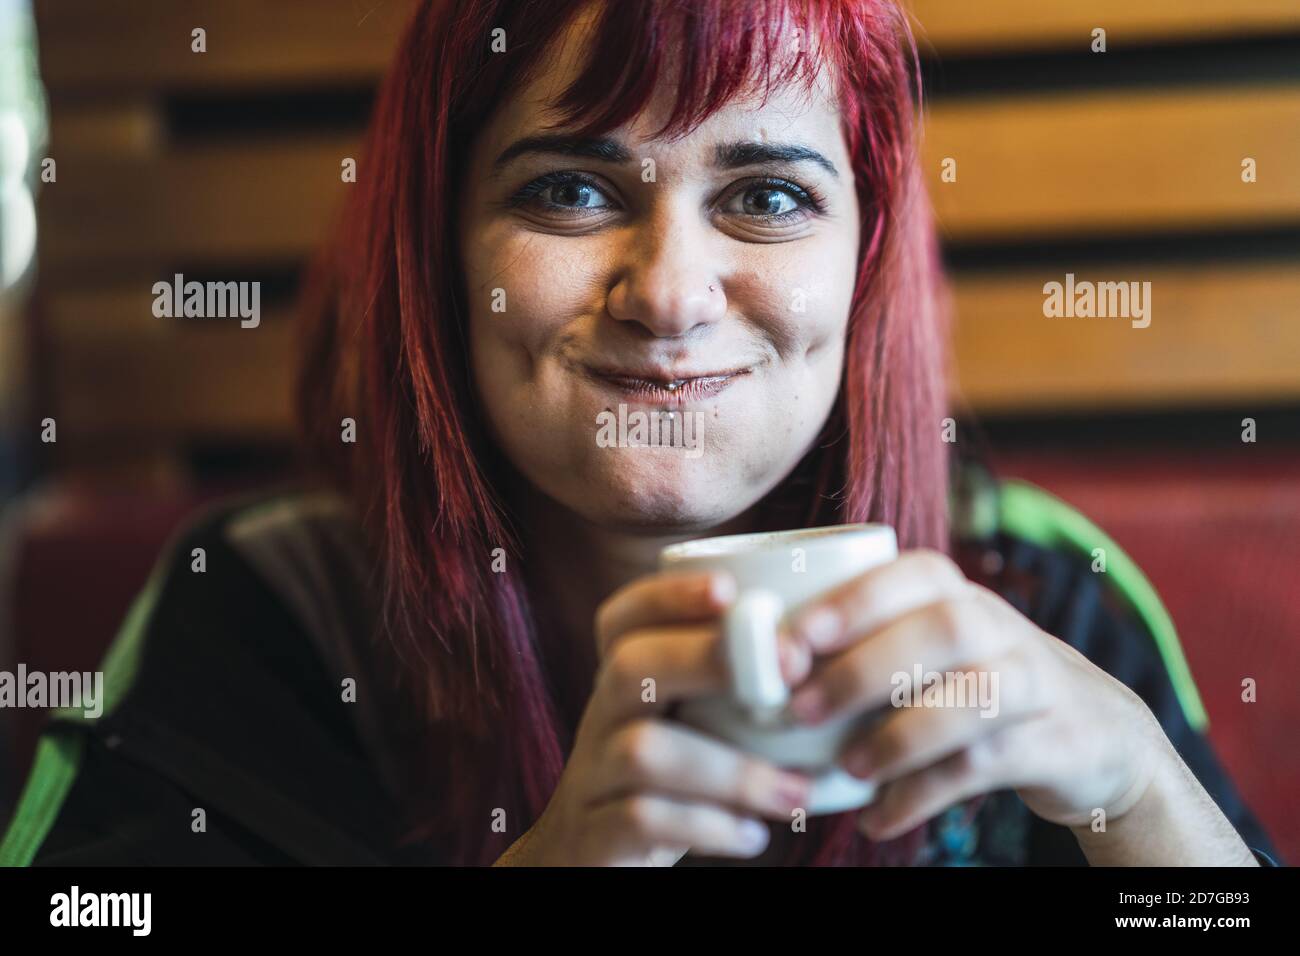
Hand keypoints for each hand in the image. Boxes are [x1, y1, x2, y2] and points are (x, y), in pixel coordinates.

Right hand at [495, 570, 813, 865]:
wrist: (590, 865)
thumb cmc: (670, 787)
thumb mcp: (690, 728)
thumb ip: (735, 693)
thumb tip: (831, 655)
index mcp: (622, 682)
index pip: (623, 617)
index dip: (668, 595)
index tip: (730, 589)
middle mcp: (599, 717)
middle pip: (629, 665)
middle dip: (708, 659)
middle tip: (791, 669)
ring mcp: (591, 777)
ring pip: (642, 750)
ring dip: (731, 769)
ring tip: (796, 793)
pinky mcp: (595, 834)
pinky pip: (641, 819)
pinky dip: (708, 827)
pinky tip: (753, 836)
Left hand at [780, 550, 1170, 840]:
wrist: (1092, 730)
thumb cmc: (967, 681)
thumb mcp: (926, 646)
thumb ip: (862, 645)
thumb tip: (753, 671)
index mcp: (957, 592)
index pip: (912, 574)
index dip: (852, 602)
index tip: (791, 640)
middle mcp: (1000, 626)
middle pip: (944, 629)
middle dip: (864, 668)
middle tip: (799, 709)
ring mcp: (1034, 682)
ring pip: (975, 697)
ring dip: (900, 736)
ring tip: (846, 769)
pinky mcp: (1053, 742)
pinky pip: (986, 765)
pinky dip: (924, 794)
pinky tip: (877, 819)